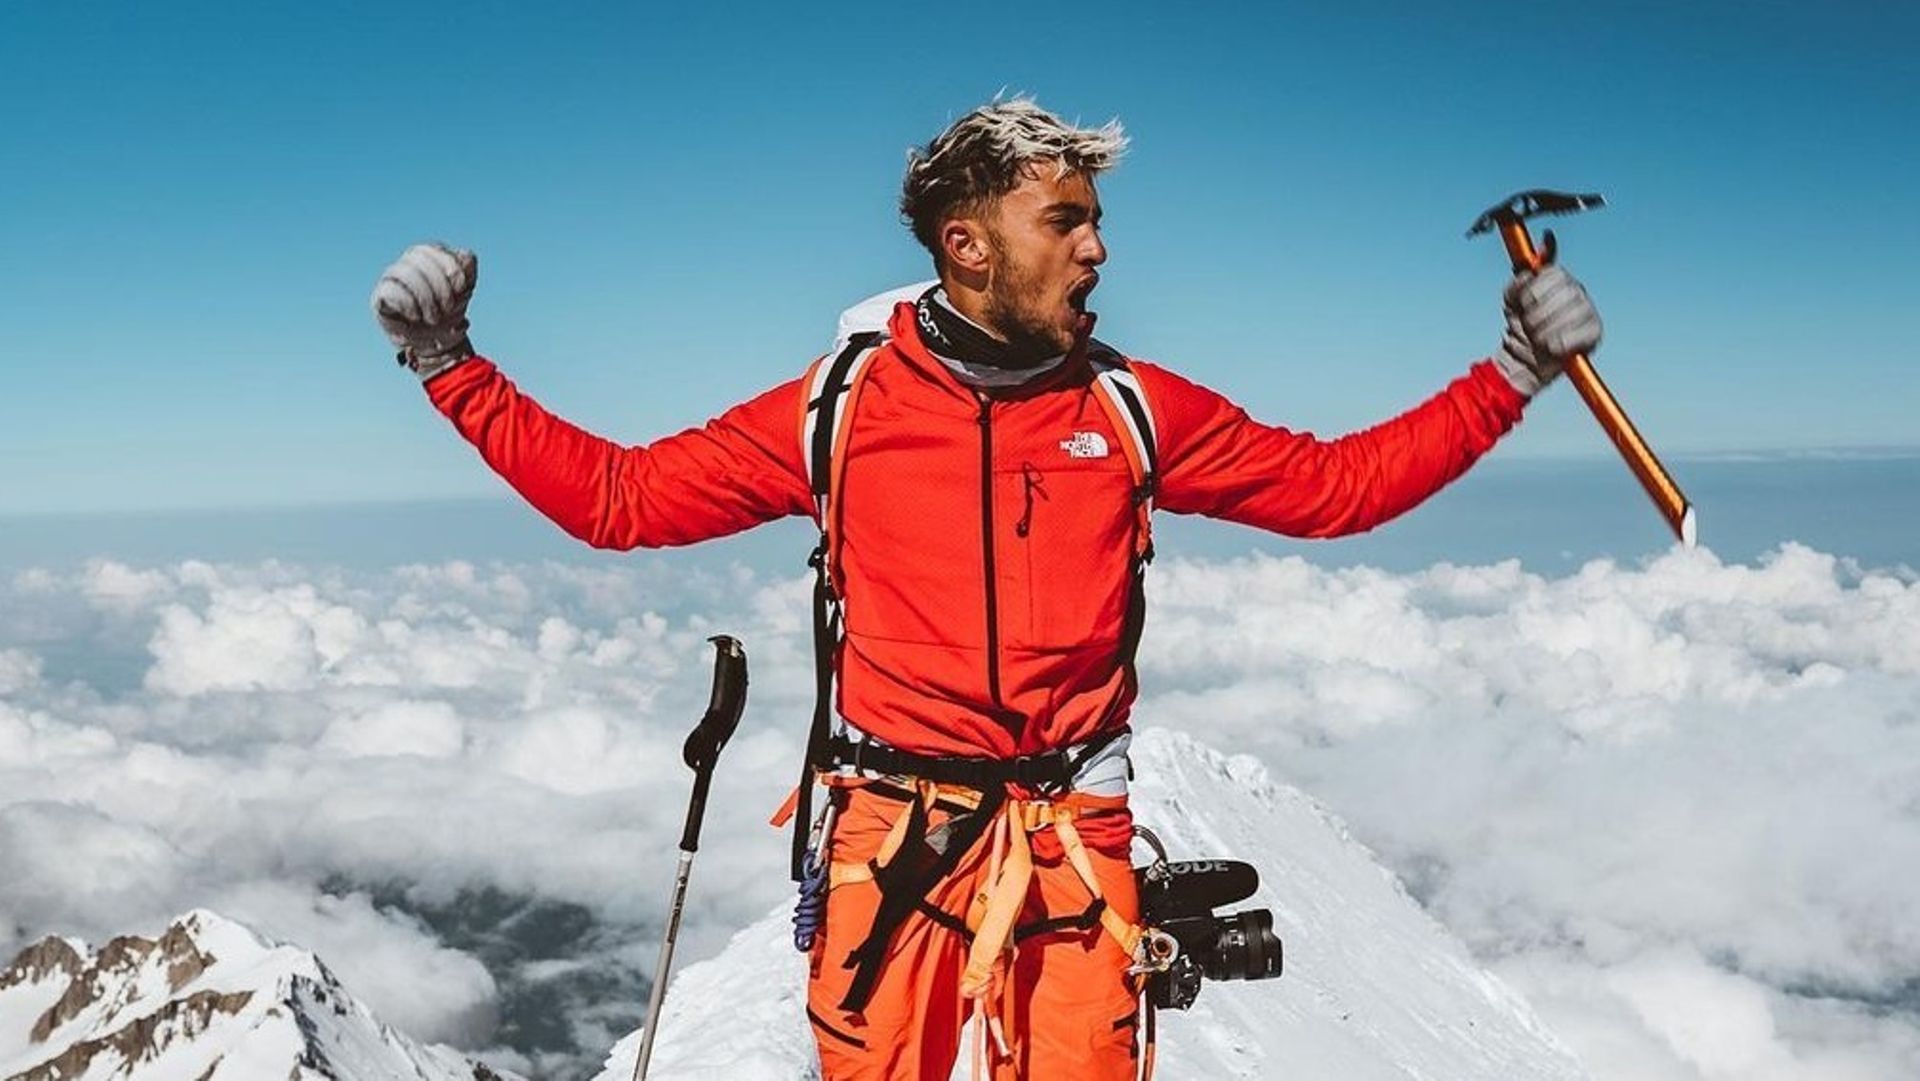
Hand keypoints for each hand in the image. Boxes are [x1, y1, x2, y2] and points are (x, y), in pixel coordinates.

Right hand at [371, 243, 477, 380]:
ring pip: (402, 271)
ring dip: (424, 297)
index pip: (438, 249)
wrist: (436, 342)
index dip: (451, 267)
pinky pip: (389, 290)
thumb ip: (466, 267)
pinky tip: (415, 316)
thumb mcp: (465, 288)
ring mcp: (394, 278)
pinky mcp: (382, 296)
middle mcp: (409, 262)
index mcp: (431, 255)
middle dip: (439, 285)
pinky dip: (406, 304)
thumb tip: (461, 260)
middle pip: (418, 256)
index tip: (461, 289)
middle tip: (448, 308)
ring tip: (433, 318)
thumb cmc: (451, 311)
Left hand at [1494, 262, 1601, 396]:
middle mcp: (1577, 291)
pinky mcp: (1594, 332)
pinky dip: (1559, 343)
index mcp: (1558, 279)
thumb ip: (1522, 277)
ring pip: (1572, 314)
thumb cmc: (1519, 325)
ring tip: (1538, 337)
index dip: (1534, 291)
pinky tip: (1551, 347)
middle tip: (1528, 324)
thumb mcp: (1512, 298)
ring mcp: (1588, 311)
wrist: (1522, 358)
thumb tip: (1539, 254)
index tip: (1524, 304)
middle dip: (1539, 314)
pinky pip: (1580, 334)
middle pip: (1565, 293)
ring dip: (1546, 330)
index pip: (1554, 274)